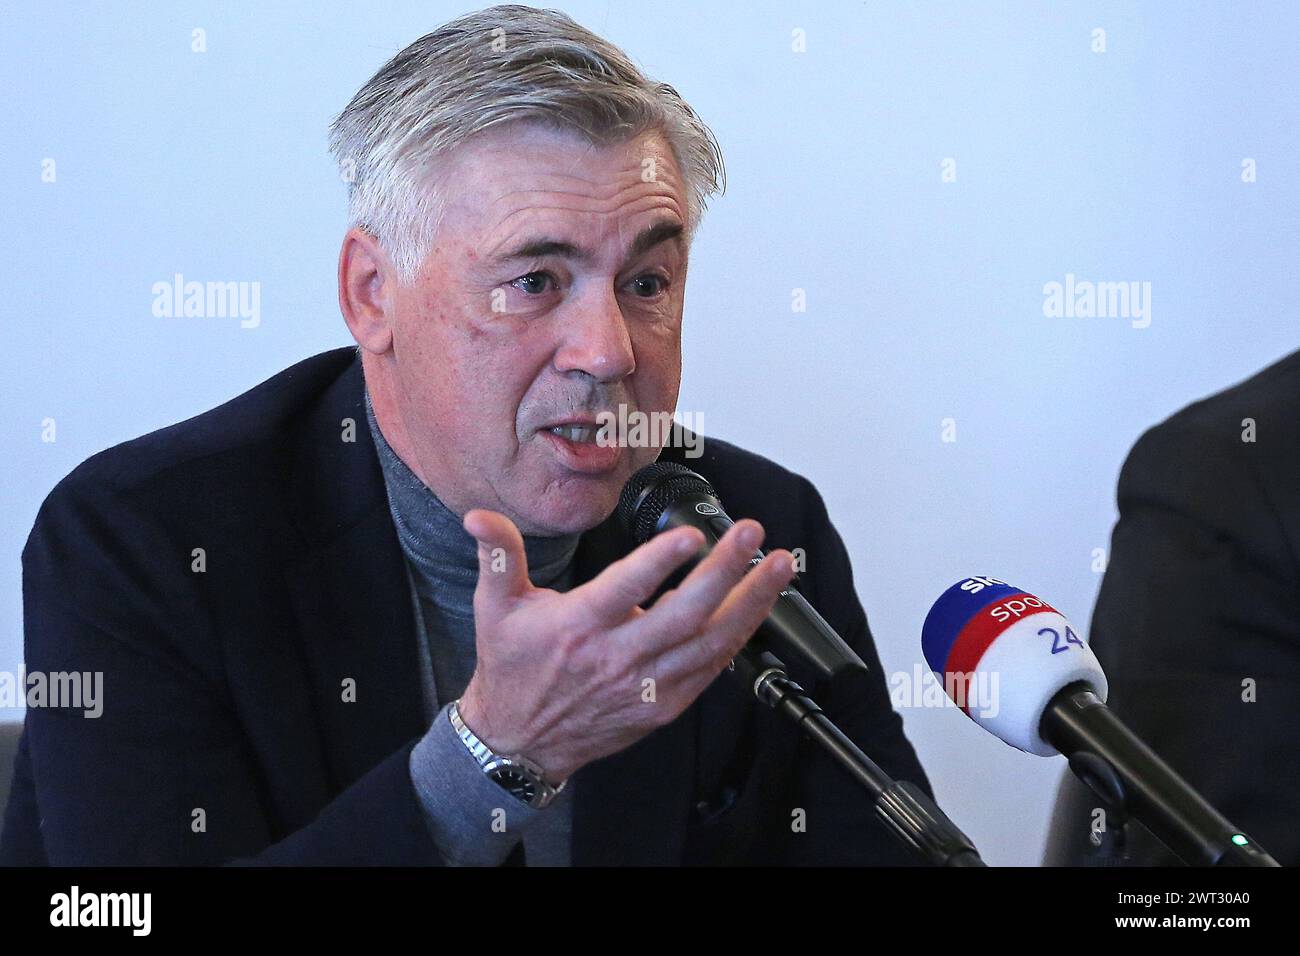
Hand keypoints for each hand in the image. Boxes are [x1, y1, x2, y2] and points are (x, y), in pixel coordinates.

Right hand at [456, 508, 795, 783]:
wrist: (518, 741)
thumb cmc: (511, 667)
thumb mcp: (494, 607)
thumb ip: (497, 555)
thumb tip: (480, 517)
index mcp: (578, 627)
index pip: (626, 588)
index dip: (660, 560)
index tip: (692, 533)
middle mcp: (618, 658)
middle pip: (685, 614)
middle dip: (726, 570)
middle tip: (751, 534)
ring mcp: (646, 685)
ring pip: (710, 643)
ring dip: (751, 602)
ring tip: (778, 565)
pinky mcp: (663, 705)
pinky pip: (711, 669)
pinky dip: (739, 637)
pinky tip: (759, 606)